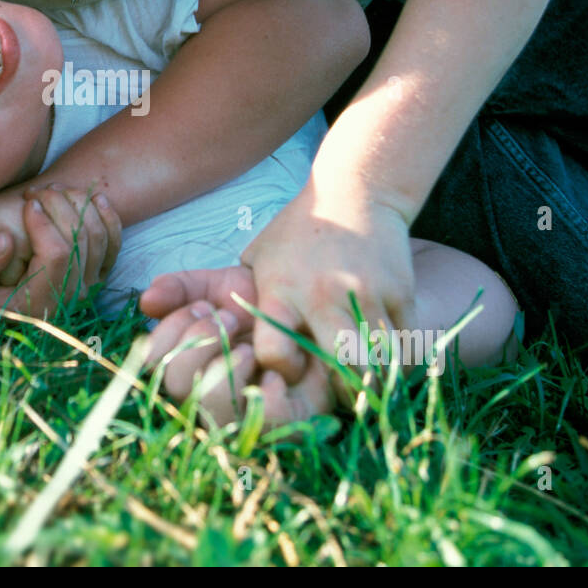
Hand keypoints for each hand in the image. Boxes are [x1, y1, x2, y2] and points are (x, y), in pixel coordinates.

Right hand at [0, 186, 121, 318]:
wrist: (0, 296)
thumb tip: (5, 241)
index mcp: (38, 303)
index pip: (56, 255)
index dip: (44, 223)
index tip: (28, 203)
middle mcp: (69, 300)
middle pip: (79, 241)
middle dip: (59, 206)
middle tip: (36, 191)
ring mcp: (87, 288)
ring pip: (97, 236)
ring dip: (79, 204)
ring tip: (53, 190)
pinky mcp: (97, 277)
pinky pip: (113, 242)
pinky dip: (107, 215)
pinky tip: (93, 197)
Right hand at [140, 266, 332, 426]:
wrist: (320, 306)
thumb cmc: (266, 302)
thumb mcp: (220, 288)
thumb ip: (181, 289)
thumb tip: (146, 300)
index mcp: (189, 363)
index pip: (153, 362)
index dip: (170, 333)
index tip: (200, 307)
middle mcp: (208, 394)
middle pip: (175, 387)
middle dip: (198, 344)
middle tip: (228, 319)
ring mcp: (245, 414)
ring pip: (212, 413)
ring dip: (224, 370)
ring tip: (249, 348)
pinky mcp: (289, 425)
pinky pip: (265, 427)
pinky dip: (267, 400)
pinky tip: (276, 375)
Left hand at [241, 176, 415, 408]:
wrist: (356, 192)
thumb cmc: (297, 232)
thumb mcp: (257, 257)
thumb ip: (232, 294)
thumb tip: (179, 317)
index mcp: (281, 291)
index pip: (275, 352)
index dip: (282, 370)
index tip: (290, 370)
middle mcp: (323, 296)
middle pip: (341, 368)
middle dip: (342, 392)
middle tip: (340, 395)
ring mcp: (367, 294)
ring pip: (380, 362)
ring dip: (375, 380)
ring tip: (366, 383)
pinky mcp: (401, 291)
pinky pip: (409, 344)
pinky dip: (402, 360)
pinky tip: (390, 361)